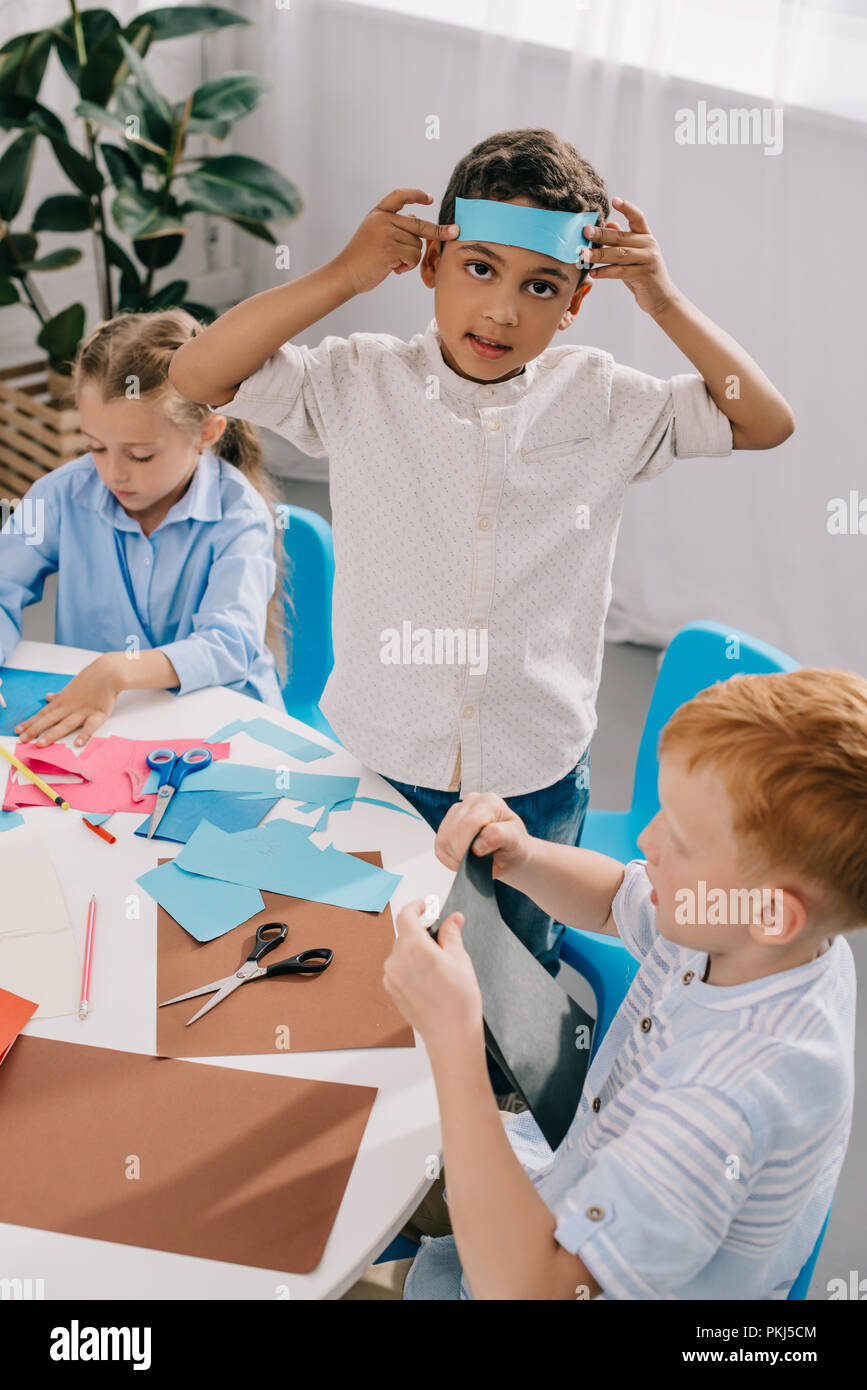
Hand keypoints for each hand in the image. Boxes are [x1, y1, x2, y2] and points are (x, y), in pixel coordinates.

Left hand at [14, 653, 121, 746]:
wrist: (109, 672)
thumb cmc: (91, 679)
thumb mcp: (71, 687)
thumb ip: (60, 695)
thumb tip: (47, 697)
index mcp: (63, 701)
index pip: (43, 713)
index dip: (30, 722)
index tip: (18, 730)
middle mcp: (70, 708)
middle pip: (49, 720)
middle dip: (35, 730)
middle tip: (23, 739)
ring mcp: (83, 711)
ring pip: (66, 724)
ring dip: (52, 734)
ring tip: (41, 743)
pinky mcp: (99, 714)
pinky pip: (91, 726)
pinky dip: (85, 735)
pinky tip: (77, 743)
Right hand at [333, 187, 459, 294]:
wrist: (346, 273)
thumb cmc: (363, 257)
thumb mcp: (376, 234)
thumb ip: (395, 225)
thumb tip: (416, 216)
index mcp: (378, 213)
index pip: (399, 196)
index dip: (416, 195)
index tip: (430, 198)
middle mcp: (383, 219)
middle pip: (419, 225)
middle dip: (440, 231)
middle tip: (456, 231)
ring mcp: (386, 233)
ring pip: (417, 245)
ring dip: (411, 258)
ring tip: (394, 263)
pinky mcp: (390, 248)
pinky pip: (413, 257)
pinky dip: (408, 266)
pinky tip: (394, 269)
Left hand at [384, 899, 482, 1052]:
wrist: (451, 1036)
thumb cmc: (459, 1002)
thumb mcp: (460, 960)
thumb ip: (452, 934)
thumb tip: (453, 918)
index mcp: (414, 947)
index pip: (406, 915)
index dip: (416, 907)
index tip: (425, 906)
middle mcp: (397, 960)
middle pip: (404, 934)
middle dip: (421, 932)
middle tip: (441, 938)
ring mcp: (391, 976)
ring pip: (401, 952)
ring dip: (415, 950)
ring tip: (438, 964)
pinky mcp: (391, 990)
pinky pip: (398, 968)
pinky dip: (410, 965)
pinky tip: (429, 978)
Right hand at [435, 791, 532, 880]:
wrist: (508, 851)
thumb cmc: (513, 844)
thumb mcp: (515, 840)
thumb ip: (500, 836)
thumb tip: (478, 844)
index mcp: (490, 801)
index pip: (469, 822)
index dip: (468, 844)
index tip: (477, 859)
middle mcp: (471, 801)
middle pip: (455, 829)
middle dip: (462, 852)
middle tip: (476, 863)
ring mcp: (457, 811)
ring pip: (444, 837)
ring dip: (456, 856)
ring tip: (473, 860)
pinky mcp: (446, 824)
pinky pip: (440, 845)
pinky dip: (450, 858)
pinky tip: (464, 858)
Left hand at [583, 195, 678, 316]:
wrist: (661, 298)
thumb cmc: (643, 275)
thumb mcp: (634, 256)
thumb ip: (623, 241)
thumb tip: (609, 224)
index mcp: (646, 237)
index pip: (637, 217)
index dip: (626, 208)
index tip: (614, 200)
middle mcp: (649, 245)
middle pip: (622, 237)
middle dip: (601, 234)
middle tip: (585, 231)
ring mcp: (648, 260)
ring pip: (620, 254)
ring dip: (599, 254)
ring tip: (582, 254)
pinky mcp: (645, 275)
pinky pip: (621, 272)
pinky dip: (605, 272)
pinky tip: (593, 273)